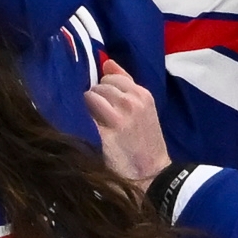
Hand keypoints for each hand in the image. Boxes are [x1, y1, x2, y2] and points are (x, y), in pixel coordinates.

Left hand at [85, 55, 171, 187]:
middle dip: (96, 98)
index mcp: (143, 94)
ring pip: (93, 93)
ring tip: (96, 125)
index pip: (113, 76)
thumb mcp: (142, 110)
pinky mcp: (112, 125)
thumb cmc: (144, 145)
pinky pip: (89, 106)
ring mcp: (123, 110)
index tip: (104, 105)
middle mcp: (134, 98)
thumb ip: (125, 85)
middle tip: (99, 118)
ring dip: (89, 107)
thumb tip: (107, 62)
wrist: (152, 174)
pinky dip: (85, 115)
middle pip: (101, 84)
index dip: (104, 90)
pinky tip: (89, 128)